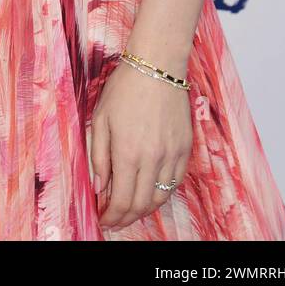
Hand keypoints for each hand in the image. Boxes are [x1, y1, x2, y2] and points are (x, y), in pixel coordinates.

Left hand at [89, 60, 191, 230]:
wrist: (157, 66)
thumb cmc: (124, 88)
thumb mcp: (100, 119)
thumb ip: (99, 156)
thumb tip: (101, 187)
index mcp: (127, 153)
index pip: (121, 200)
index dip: (112, 216)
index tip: (104, 219)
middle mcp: (152, 159)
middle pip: (141, 204)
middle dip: (126, 217)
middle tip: (116, 220)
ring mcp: (172, 155)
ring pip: (161, 197)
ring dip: (145, 209)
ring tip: (132, 209)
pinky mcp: (185, 148)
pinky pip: (175, 181)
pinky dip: (163, 191)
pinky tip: (151, 190)